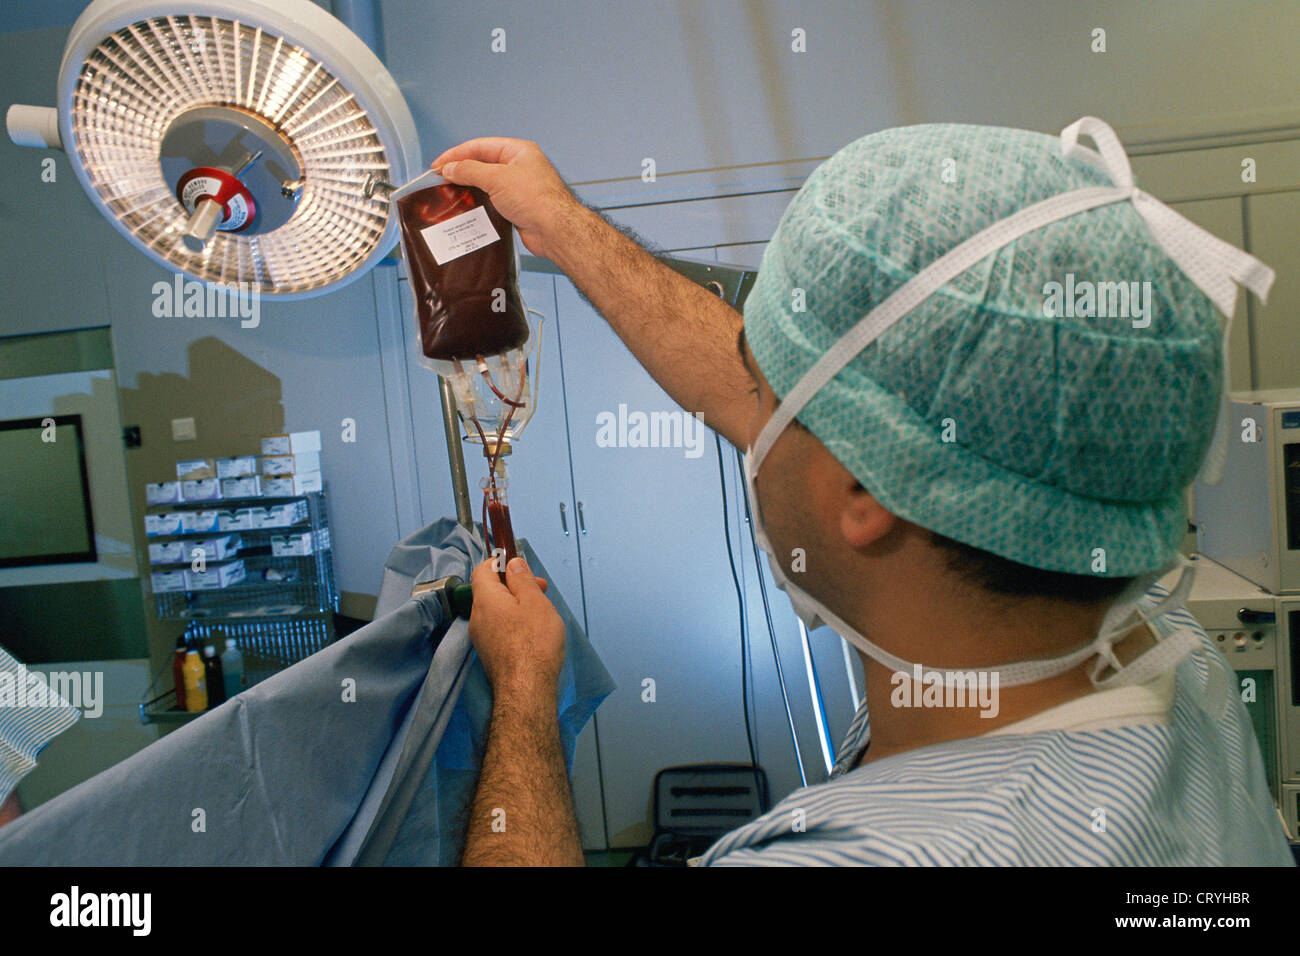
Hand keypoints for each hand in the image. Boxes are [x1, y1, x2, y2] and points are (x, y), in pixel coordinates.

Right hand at [430, 138, 579, 260]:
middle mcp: (519, 167)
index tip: (438, 164)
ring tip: (448, 194)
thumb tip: (450, 168)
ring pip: (486, 185)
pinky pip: (492, 202)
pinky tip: (466, 209)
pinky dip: (478, 204)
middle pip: (482, 164)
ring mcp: (518, 188)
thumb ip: (470, 171)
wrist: (555, 230)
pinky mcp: (517, 207)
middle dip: (461, 171)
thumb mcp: (497, 178)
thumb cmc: (536, 199)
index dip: (457, 154)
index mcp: (518, 151)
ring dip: (468, 189)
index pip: (480, 146)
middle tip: (440, 180)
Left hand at [468, 555, 566, 701]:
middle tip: (542, 589)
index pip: (483, 570)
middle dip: (517, 586)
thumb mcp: (534, 602)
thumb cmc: (533, 643)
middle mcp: (477, 617)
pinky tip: (537, 633)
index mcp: (485, 600)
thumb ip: (522, 579)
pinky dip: (517, 623)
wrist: (526, 690)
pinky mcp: (490, 653)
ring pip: (499, 611)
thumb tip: (512, 564)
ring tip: (545, 613)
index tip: (521, 566)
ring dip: (520, 605)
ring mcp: (482, 638)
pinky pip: (501, 628)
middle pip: (492, 591)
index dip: (500, 563)